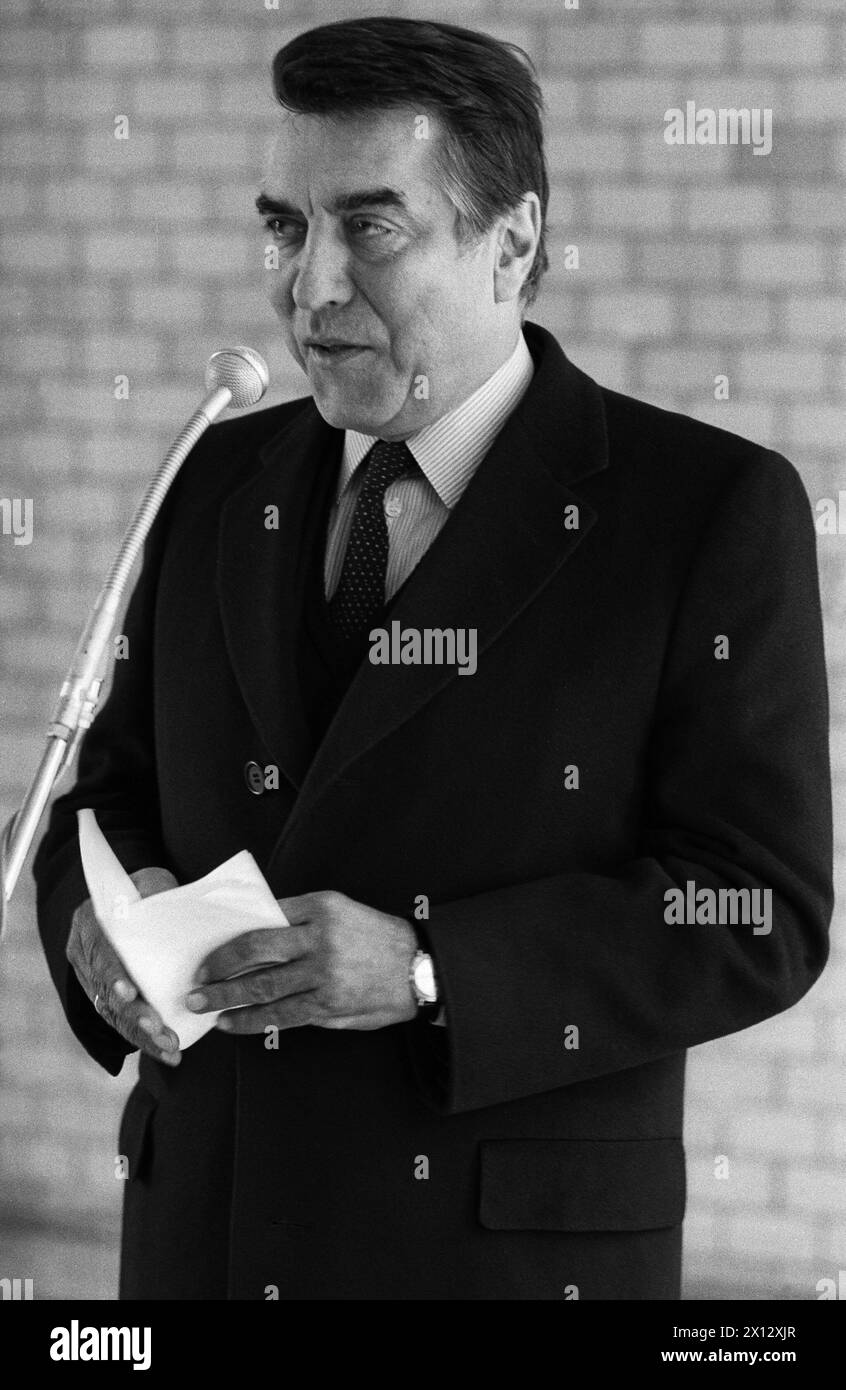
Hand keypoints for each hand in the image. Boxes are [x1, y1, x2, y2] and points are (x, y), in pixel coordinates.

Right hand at [66, 866, 182, 1065]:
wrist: (135, 901)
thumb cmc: (147, 891)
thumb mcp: (151, 882)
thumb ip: (157, 893)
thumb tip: (171, 908)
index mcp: (89, 923)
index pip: (99, 951)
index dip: (113, 975)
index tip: (129, 993)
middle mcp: (85, 953)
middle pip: (105, 989)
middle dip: (132, 1014)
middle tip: (158, 1029)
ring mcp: (92, 978)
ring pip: (113, 1013)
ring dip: (142, 1035)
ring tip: (169, 1048)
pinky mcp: (106, 997)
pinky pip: (122, 1022)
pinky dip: (144, 1039)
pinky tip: (168, 1052)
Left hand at [187, 890, 418, 1033]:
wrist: (420, 968)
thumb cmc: (376, 938)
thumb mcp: (342, 912)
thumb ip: (302, 922)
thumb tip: (255, 938)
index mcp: (321, 907)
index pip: (264, 916)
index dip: (233, 934)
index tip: (208, 946)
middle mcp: (320, 937)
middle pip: (255, 950)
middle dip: (218, 967)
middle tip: (195, 979)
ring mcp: (324, 972)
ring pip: (263, 986)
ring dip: (226, 997)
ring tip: (203, 1004)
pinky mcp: (329, 1003)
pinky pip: (282, 1014)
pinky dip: (252, 1020)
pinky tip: (233, 1022)